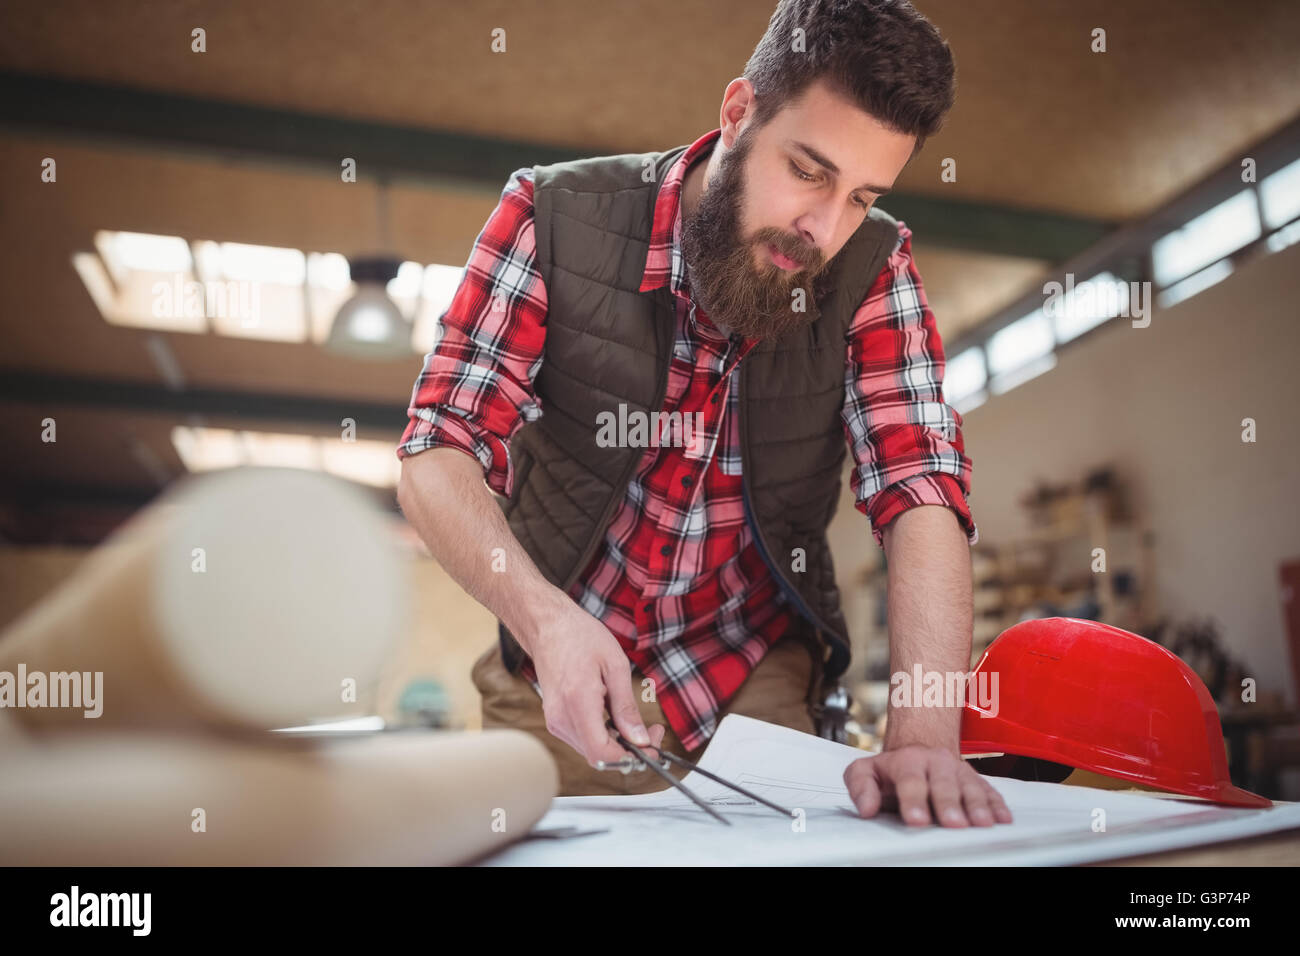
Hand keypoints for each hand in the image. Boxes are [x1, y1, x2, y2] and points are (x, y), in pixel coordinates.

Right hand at [529, 601, 666, 767]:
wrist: (547, 626)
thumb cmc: (580, 637)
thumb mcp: (615, 665)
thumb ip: (626, 707)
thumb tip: (640, 739)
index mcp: (578, 702)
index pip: (603, 753)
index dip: (632, 757)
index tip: (652, 744)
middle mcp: (561, 718)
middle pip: (599, 756)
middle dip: (630, 750)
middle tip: (651, 730)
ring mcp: (555, 721)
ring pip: (591, 750)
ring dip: (617, 743)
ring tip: (632, 719)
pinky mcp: (554, 720)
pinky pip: (583, 739)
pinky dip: (603, 735)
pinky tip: (613, 715)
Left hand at [843, 745, 1013, 826]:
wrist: (919, 748)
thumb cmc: (892, 770)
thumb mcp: (866, 771)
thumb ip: (860, 787)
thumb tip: (866, 809)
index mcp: (907, 761)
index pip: (910, 780)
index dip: (913, 800)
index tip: (916, 820)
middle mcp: (936, 762)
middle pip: (944, 784)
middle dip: (949, 804)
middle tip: (953, 824)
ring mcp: (958, 770)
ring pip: (970, 787)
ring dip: (977, 806)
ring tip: (982, 824)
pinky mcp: (976, 780)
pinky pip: (990, 791)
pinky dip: (997, 805)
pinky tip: (1003, 819)